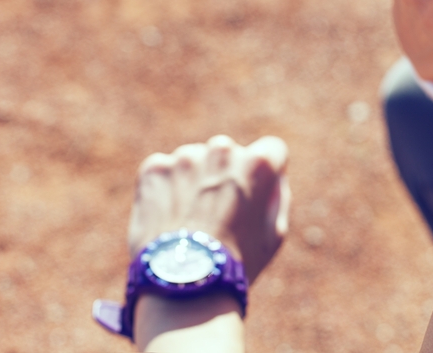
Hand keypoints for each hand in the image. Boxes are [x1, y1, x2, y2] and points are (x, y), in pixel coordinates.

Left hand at [128, 135, 289, 282]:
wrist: (184, 282)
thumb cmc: (237, 262)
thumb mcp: (274, 234)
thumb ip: (277, 196)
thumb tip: (274, 177)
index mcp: (258, 163)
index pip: (271, 150)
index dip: (264, 175)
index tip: (253, 194)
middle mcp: (222, 150)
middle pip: (227, 155)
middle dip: (224, 175)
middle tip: (216, 213)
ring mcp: (186, 157)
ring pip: (193, 163)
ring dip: (193, 182)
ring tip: (189, 222)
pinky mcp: (155, 168)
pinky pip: (164, 172)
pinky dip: (165, 190)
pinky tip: (168, 219)